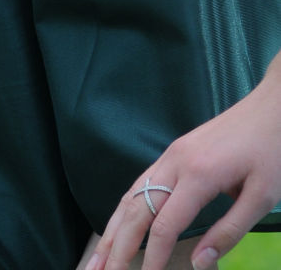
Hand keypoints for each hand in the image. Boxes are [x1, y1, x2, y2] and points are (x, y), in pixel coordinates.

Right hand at [88, 62, 280, 269]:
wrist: (269, 107)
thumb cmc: (270, 152)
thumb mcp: (261, 197)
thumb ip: (229, 232)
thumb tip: (198, 264)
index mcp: (197, 175)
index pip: (164, 225)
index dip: (151, 259)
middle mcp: (174, 162)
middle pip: (136, 209)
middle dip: (116, 246)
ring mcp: (170, 154)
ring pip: (131, 193)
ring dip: (112, 227)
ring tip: (98, 256)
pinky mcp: (173, 152)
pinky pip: (141, 183)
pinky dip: (124, 208)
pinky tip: (118, 224)